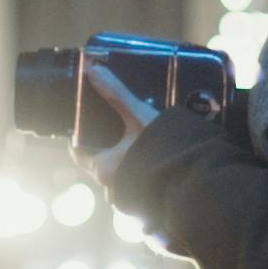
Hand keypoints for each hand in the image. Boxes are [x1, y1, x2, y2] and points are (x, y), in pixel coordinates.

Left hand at [70, 62, 159, 187]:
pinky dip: (135, 172)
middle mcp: (111, 185)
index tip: (79, 127)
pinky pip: (134, 185)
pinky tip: (147, 159)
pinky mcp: (148, 199)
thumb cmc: (157, 148)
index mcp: (102, 167)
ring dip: (119, 164)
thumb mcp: (138, 116)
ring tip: (129, 144)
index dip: (76, 140)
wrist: (191, 178)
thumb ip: (117, 94)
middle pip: (97, 165)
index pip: (78, 154)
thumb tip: (93, 69)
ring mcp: (129, 196)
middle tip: (107, 130)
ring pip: (115, 178)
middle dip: (100, 150)